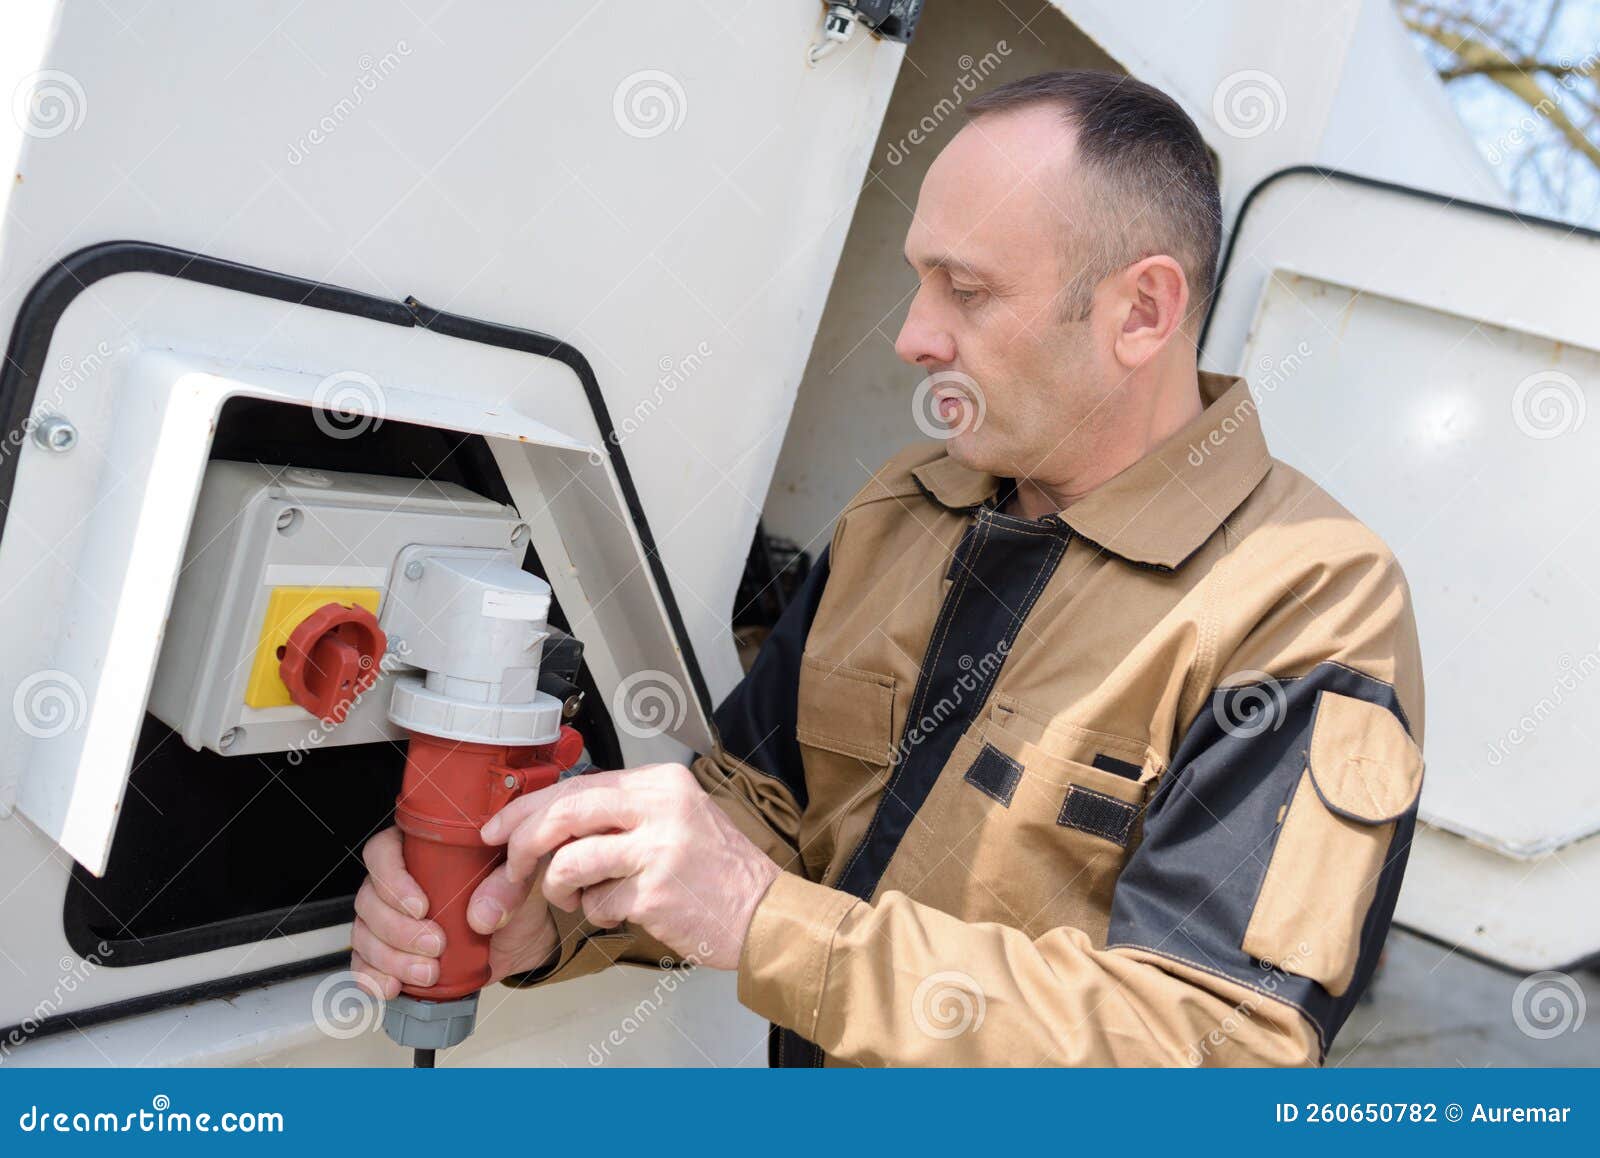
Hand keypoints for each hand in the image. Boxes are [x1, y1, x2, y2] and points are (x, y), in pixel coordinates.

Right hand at [349, 826, 558, 998]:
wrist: (521, 936)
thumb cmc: (514, 895)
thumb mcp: (520, 879)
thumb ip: (507, 886)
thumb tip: (482, 915)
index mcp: (420, 849)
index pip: (382, 853)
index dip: (393, 881)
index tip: (421, 907)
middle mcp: (397, 882)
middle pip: (369, 899)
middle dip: (398, 930)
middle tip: (435, 945)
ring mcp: (389, 918)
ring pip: (365, 934)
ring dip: (391, 958)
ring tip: (428, 972)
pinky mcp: (390, 952)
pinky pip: (363, 964)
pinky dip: (373, 978)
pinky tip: (393, 986)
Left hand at [480, 763, 780, 970]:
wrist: (765, 913)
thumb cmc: (716, 872)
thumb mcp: (674, 819)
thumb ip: (619, 815)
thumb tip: (548, 822)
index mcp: (660, 782)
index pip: (576, 785)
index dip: (526, 807)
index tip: (498, 827)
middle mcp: (660, 806)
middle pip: (563, 814)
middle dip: (523, 844)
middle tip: (511, 866)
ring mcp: (659, 848)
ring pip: (570, 861)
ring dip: (560, 888)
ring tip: (579, 897)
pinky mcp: (656, 891)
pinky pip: (597, 903)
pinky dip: (599, 914)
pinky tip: (624, 912)